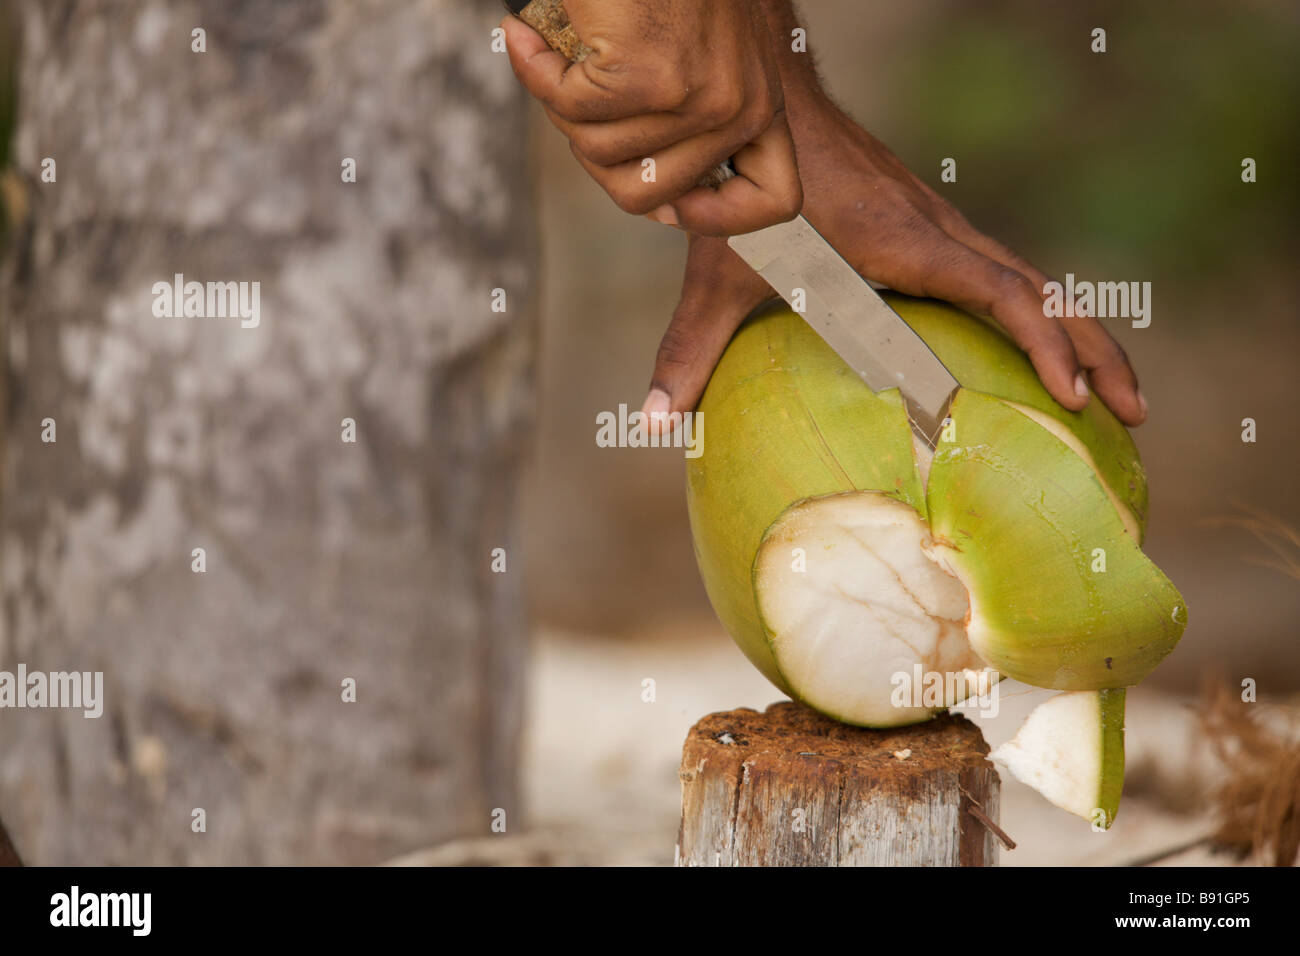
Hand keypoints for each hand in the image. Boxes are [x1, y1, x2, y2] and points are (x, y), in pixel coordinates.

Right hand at [501, 0, 801, 234]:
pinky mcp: (649, 77)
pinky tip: (529, 36)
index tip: (673, 206)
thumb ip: (688, 129)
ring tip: (564, 52)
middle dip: (594, 156)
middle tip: (579, 95)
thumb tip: (663, 208)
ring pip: (600, 156)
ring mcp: (698, 96)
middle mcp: (742, 106)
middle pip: (646, 195)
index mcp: (763, 103)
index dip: (720, 219)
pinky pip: (573, 112)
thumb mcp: (698, 58)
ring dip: (562, 106)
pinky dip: (539, 74)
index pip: (774, 199)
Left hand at [643, 92, 1147, 427]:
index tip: (1073, 398)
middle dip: (1094, 351)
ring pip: (1033, 279)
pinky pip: (1003, 273)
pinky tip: (1044, 356)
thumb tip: (655, 422)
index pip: (999, 289)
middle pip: (1042, 289)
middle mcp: (936, 230)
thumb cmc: (743, 185)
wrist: (762, 101)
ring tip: (1117, 401)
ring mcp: (940, 225)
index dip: (1042, 341)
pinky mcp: (931, 227)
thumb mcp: (717, 269)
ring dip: (1081, 334)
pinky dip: (1038, 316)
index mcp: (901, 240)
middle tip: (1134, 418)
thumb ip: (690, 346)